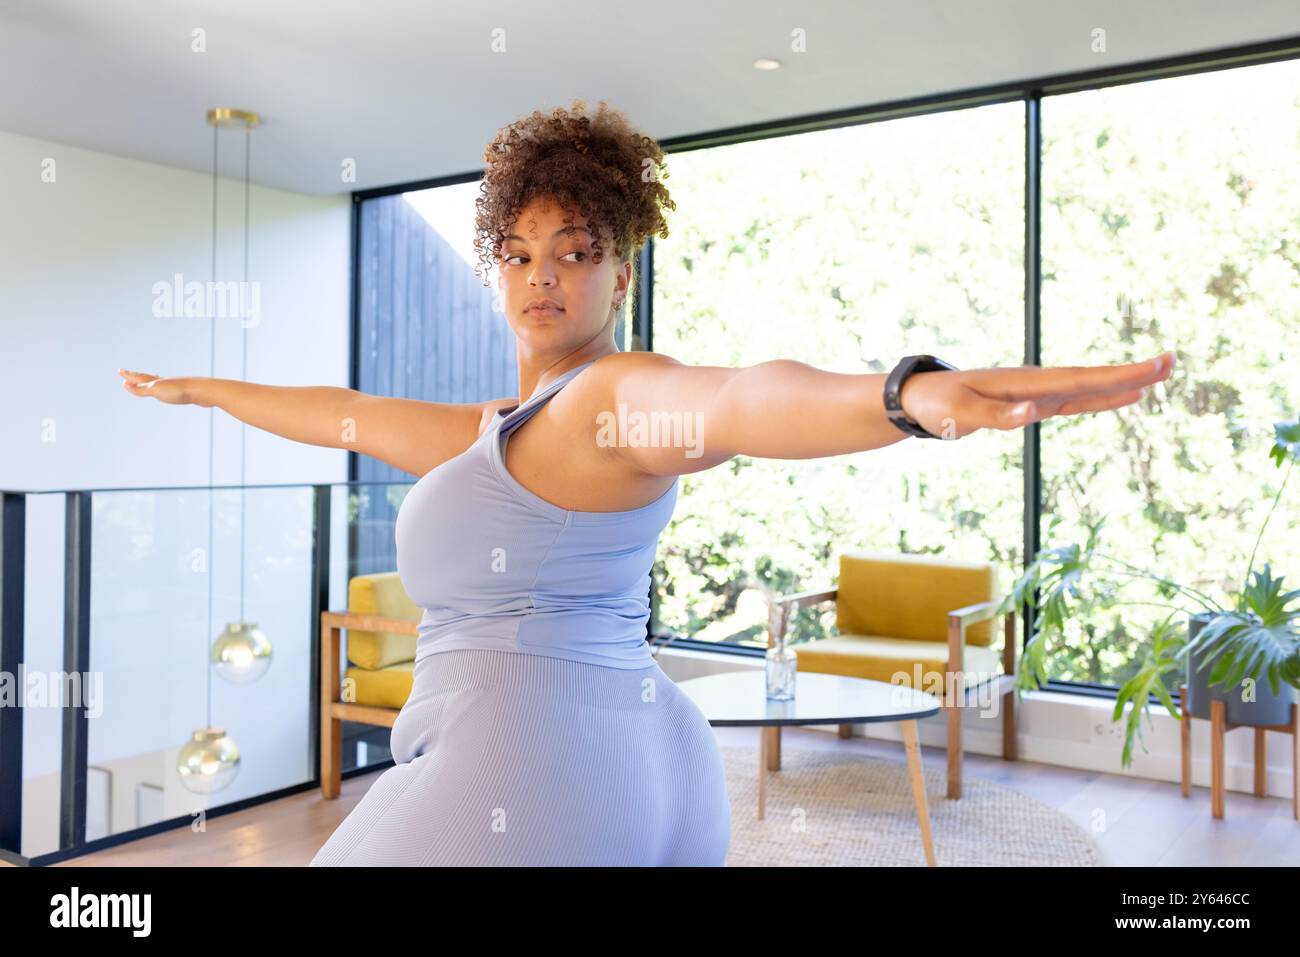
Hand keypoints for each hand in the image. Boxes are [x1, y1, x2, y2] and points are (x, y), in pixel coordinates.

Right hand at [118, 368, 202, 405]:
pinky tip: (172, 392)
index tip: (119, 371)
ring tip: (149, 382)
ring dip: (152, 382)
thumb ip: (140, 389)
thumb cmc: (181, 391)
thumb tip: (124, 385)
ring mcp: (176, 386)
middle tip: (130, 374)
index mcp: (158, 382)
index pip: (139, 377)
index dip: (128, 375)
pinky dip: (167, 390)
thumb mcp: (157, 390)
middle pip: (148, 378)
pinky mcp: (187, 393)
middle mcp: (166, 382)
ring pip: (161, 383)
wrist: (205, 391)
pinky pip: (173, 390)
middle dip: (137, 377)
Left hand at [898, 351, 1175, 439]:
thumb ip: (997, 416)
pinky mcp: (1029, 404)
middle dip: (1131, 373)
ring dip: (1121, 384)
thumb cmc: (936, 405)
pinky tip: (1122, 397)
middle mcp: (1035, 384)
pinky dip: (1101, 398)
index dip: (1118, 376)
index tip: (1152, 368)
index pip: (1081, 380)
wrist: (916, 399)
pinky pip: (1073, 401)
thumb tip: (1034, 412)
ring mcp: (1035, 393)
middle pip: (1092, 379)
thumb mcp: (961, 414)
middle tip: (1172, 363)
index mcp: (1024, 383)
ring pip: (1087, 389)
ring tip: (1157, 377)